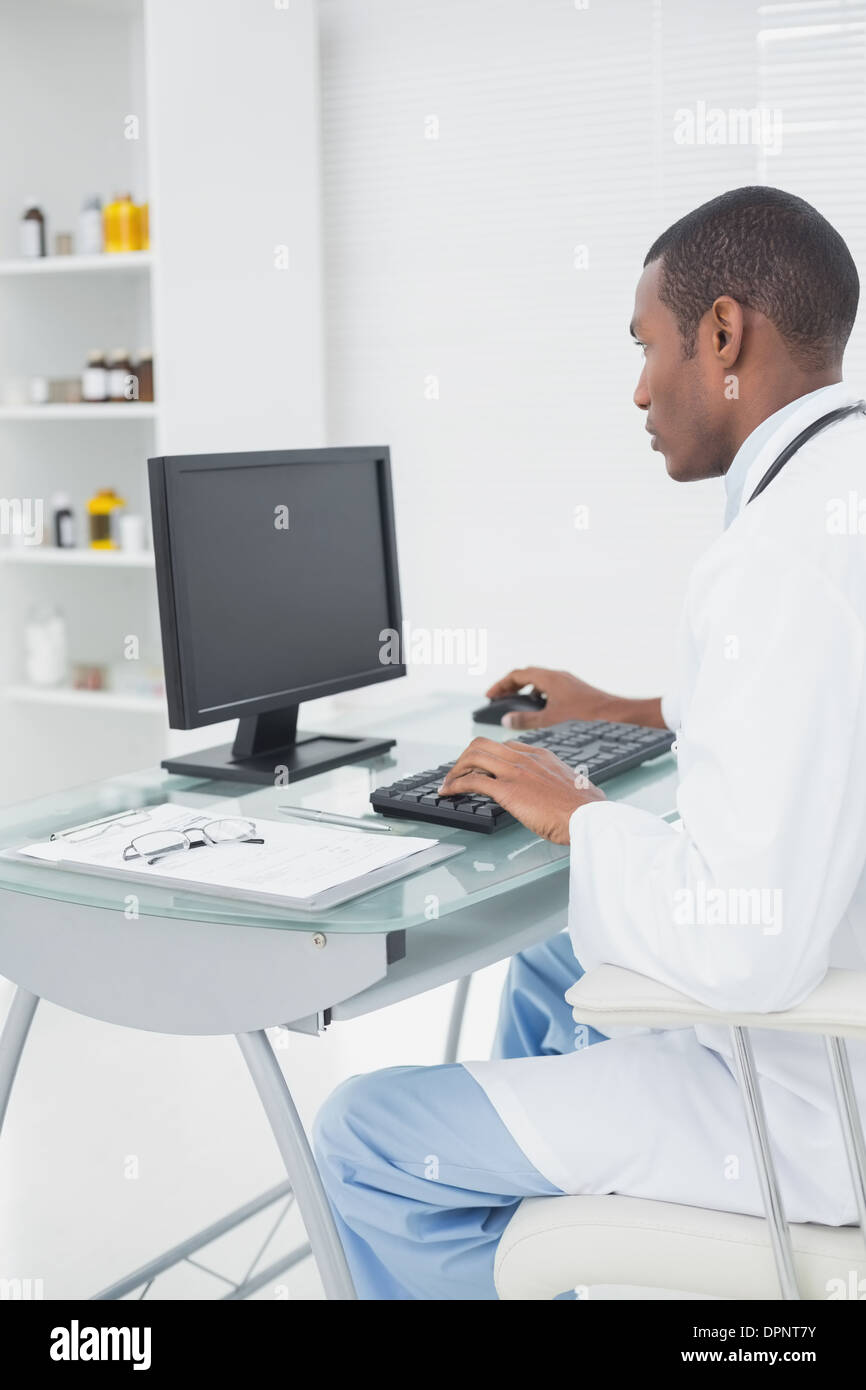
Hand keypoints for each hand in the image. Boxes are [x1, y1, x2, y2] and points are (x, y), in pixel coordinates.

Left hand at [437, 736, 605, 843]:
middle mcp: (526, 758)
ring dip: (455, 770)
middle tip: (457, 774)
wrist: (589, 818)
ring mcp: (515, 771)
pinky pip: (472, 781)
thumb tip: (569, 791)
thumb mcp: (574, 786)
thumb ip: (563, 783)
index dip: (487, 756)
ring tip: (448, 783)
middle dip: (465, 759)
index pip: (505, 746)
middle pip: (483, 745)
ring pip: (473, 756)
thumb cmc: (586, 809)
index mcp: (541, 756)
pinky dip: (455, 785)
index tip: (480, 768)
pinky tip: (448, 792)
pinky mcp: (507, 789)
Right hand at [485, 667, 616, 730]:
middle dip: (510, 687)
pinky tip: (540, 712)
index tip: (489, 696)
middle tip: (498, 699)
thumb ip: (526, 720)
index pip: (517, 675)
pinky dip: (539, 696)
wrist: (615, 715)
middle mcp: (557, 676)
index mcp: (549, 678)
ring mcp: (567, 682)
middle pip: (527, 675)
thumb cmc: (586, 716)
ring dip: (525, 691)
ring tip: (516, 706)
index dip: (500, 685)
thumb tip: (506, 720)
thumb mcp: (551, 719)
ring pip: (539, 682)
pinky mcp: (574, 691)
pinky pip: (550, 688)